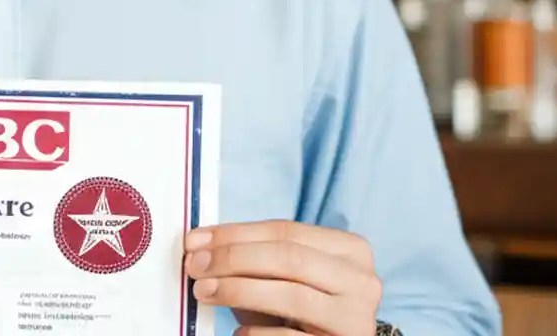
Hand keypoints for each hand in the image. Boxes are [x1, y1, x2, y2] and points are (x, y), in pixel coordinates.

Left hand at [183, 220, 382, 335]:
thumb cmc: (304, 309)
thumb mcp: (287, 277)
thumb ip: (256, 259)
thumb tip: (200, 248)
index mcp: (350, 250)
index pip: (285, 231)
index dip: (235, 233)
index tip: (194, 240)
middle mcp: (361, 282)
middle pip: (288, 257)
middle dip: (233, 258)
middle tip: (195, 266)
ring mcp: (356, 319)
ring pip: (291, 295)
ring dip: (237, 290)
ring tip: (204, 291)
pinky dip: (258, 333)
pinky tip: (238, 332)